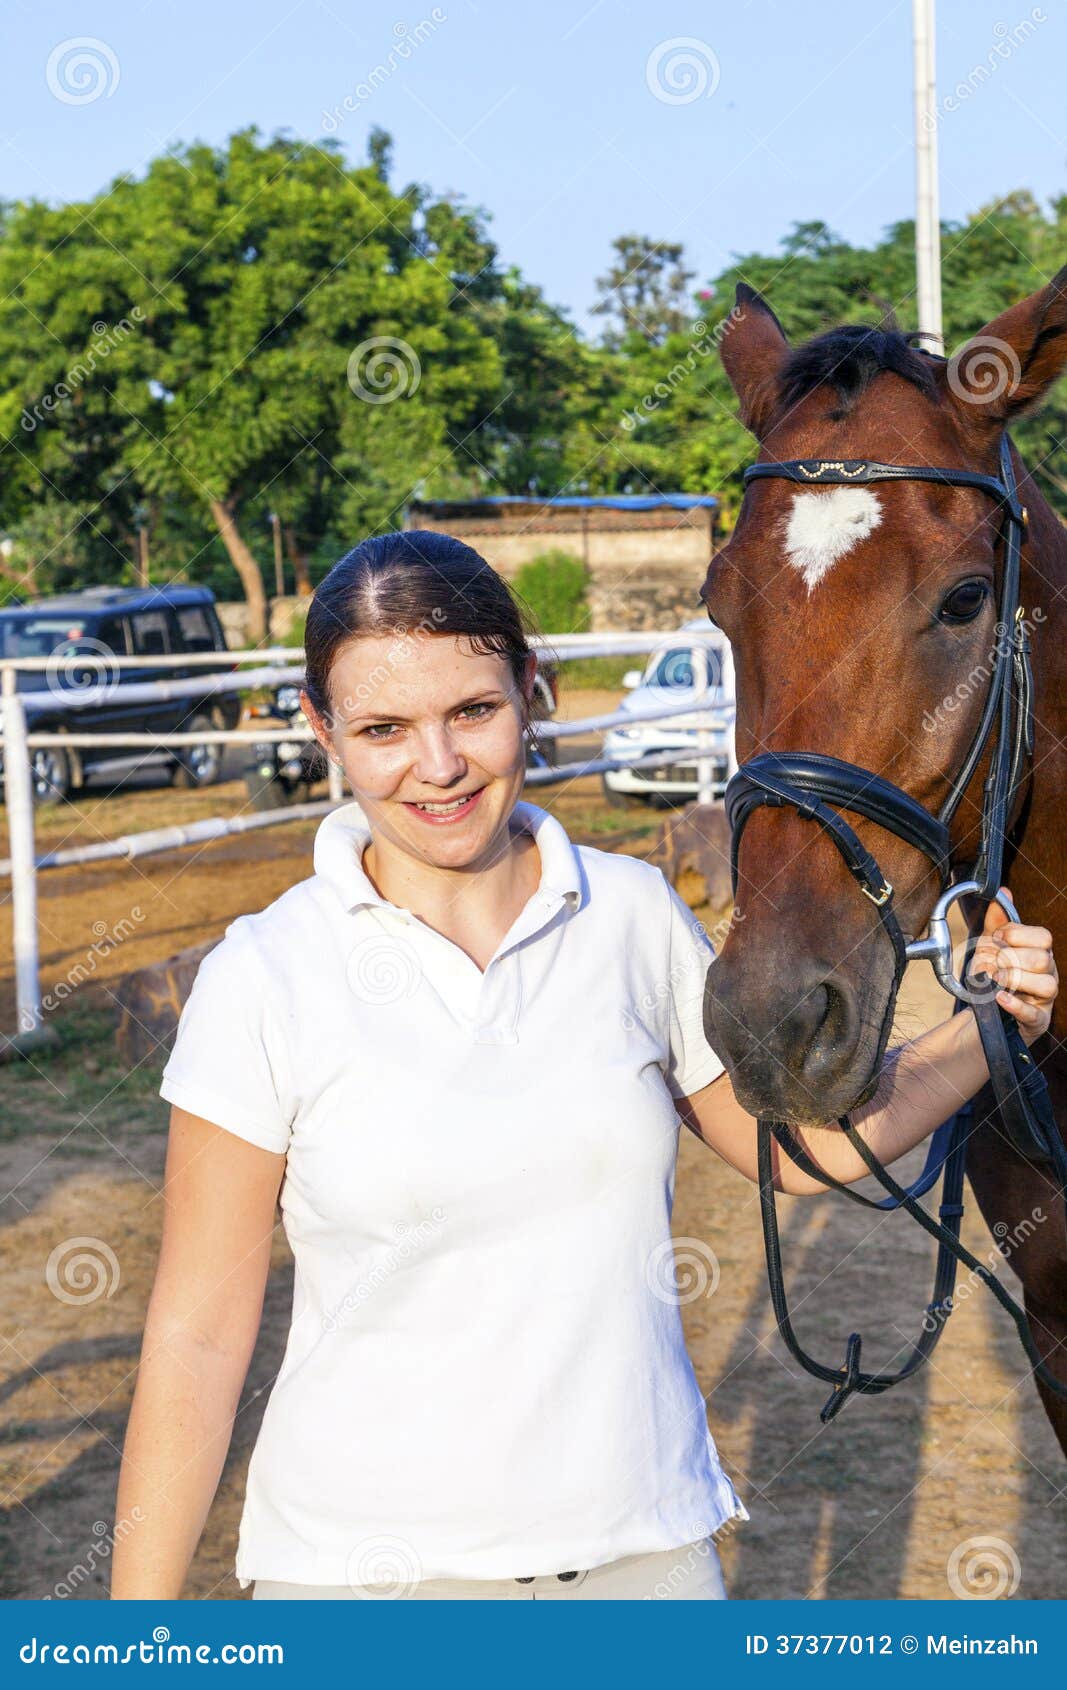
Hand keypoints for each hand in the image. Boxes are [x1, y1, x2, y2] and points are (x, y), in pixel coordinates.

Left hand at [969, 885, 1057, 1044]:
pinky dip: (1016, 1004)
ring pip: (1047, 985)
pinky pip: (1033, 1014)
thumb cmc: (996, 975)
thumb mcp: (992, 946)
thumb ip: (997, 922)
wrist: (986, 1011)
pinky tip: (1000, 997)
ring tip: (996, 979)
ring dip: (1017, 979)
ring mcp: (1044, 999)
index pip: (1043, 937)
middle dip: (1014, 957)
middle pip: (1043, 959)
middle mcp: (1048, 974)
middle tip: (994, 962)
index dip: (1017, 935)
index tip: (996, 938)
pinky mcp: (1036, 1021)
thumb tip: (1003, 893)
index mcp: (1040, 952)